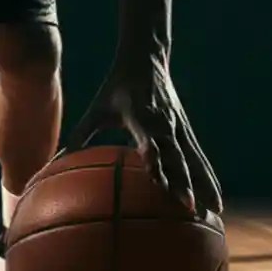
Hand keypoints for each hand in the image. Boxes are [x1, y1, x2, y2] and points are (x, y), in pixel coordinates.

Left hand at [67, 56, 222, 214]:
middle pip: (177, 157)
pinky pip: (199, 159)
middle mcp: (164, 124)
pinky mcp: (185, 132)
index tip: (155, 174)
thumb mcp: (97, 110)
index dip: (152, 155)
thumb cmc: (117, 88)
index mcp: (141, 118)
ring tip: (214, 212)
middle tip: (188, 207)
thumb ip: (80, 136)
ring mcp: (178, 129)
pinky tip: (216, 201)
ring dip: (204, 186)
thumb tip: (55, 163)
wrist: (148, 58)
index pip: (148, 139)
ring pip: (195, 161)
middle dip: (184, 182)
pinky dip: (208, 179)